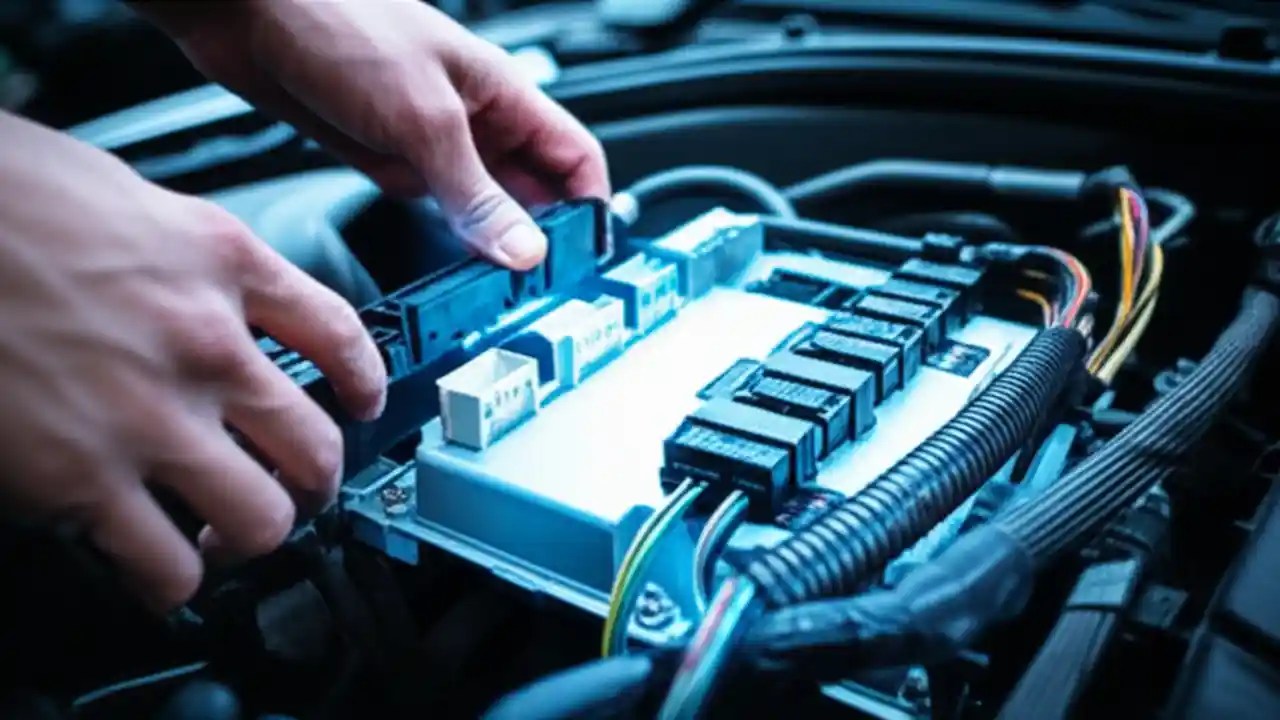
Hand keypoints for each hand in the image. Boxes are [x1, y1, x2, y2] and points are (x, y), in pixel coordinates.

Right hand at [0, 112, 386, 610]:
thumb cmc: (0, 198)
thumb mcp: (124, 194)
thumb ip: (184, 252)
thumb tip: (202, 285)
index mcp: (219, 261)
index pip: (340, 335)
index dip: (366, 382)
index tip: (365, 403)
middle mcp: (205, 342)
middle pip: (318, 446)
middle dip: (316, 483)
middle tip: (297, 490)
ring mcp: (150, 415)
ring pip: (262, 518)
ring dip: (251, 537)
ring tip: (227, 535)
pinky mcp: (82, 478)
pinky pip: (165, 565)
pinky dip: (170, 580)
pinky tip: (158, 567)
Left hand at [133, 0, 610, 269]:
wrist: (248, 11)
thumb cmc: (339, 21)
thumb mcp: (425, 120)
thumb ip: (475, 192)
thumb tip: (523, 248)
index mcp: (501, 93)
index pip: (573, 157)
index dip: (588, 207)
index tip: (583, 259)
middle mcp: (471, 119)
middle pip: (531, 188)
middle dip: (541, 235)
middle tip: (539, 287)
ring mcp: (428, 141)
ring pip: (480, 204)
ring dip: (489, 244)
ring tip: (495, 288)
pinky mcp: (384, 158)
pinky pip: (429, 209)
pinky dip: (441, 241)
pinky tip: (444, 266)